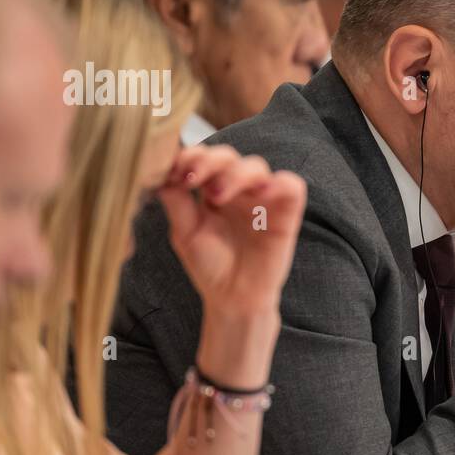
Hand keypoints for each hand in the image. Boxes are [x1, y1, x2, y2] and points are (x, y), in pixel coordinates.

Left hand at [159, 145, 306, 385]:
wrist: (232, 298)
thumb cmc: (210, 267)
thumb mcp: (184, 232)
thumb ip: (176, 202)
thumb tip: (163, 172)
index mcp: (211, 190)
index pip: (203, 158)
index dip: (188, 158)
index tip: (173, 172)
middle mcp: (238, 190)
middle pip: (228, 156)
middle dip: (208, 161)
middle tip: (191, 179)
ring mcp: (263, 199)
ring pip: (256, 165)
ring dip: (234, 173)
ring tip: (217, 196)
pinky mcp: (286, 212)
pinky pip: (291, 185)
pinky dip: (278, 183)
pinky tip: (260, 194)